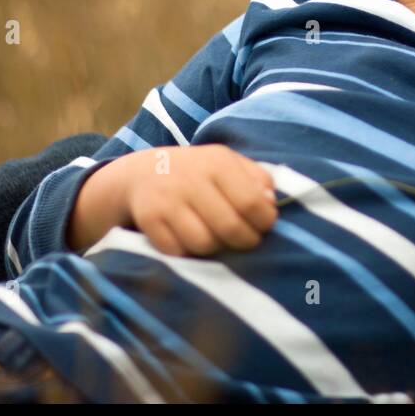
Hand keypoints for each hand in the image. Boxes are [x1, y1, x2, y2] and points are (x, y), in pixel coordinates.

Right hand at [71, 144, 276, 256]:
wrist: (143, 173)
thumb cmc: (198, 171)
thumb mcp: (229, 163)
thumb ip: (257, 179)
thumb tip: (271, 204)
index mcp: (218, 163)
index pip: (251, 202)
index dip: (264, 222)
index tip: (264, 226)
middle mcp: (191, 179)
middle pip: (230, 227)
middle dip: (245, 241)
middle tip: (245, 241)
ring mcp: (167, 200)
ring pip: (204, 243)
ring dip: (216, 249)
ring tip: (218, 238)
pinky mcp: (149, 220)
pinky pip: (178, 252)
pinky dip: (189, 252)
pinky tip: (191, 240)